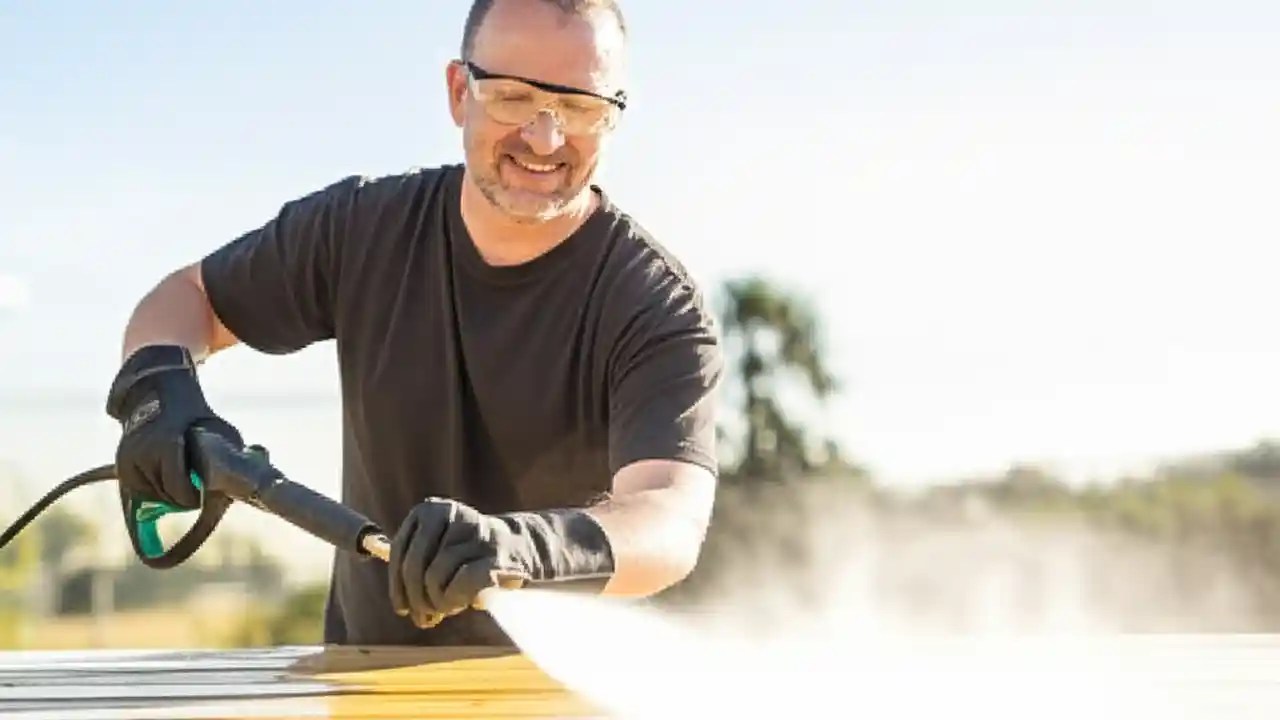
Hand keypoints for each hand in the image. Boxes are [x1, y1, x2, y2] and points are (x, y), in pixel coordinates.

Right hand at [105, 344, 243, 508]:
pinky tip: (168, 478)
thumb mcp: (217, 429)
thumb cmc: (194, 413)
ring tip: (184, 481)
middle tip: (198, 492)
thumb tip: (243, 482)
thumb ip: (228, 454)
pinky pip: (141, 491)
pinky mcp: (122, 466)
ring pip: (154, 497)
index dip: (196, 498)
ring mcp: (128, 460)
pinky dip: (156, 490)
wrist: (159, 391)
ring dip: (170, 495)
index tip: (206, 494)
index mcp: (166, 444)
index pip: (180, 490)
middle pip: (167, 496)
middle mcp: (142, 453)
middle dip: (185, 498)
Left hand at [388, 497, 615, 627]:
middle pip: (415, 565)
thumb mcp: (439, 548)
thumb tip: (388, 577)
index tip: (402, 608)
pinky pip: (461, 582)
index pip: (399, 551)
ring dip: (437, 601)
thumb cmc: (472, 553)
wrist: (522, 547)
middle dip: (416, 599)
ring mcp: (474, 532)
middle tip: (422, 617)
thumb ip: (415, 559)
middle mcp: (450, 514)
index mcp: (431, 510)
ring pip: (436, 575)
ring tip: (445, 609)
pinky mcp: (493, 553)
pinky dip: (454, 598)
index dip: (397, 586)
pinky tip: (459, 605)